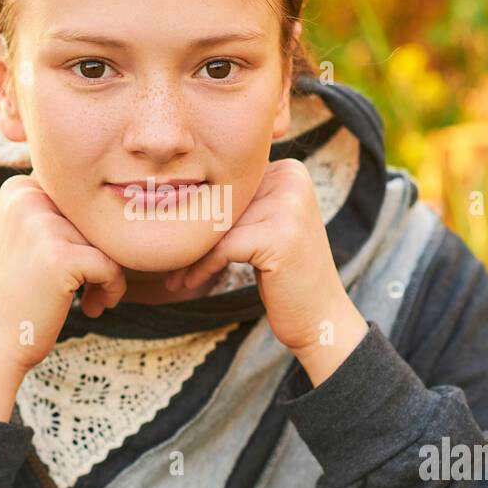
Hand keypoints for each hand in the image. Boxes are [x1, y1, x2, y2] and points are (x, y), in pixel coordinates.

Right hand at [0, 171, 127, 373]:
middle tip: (91, 287)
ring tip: (91, 299)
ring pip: (106, 240)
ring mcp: (41, 225)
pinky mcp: (60, 256)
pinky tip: (94, 308)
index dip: (87, 231)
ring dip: (107, 273)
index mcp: (17, 189)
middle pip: (94, 217)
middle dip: (100, 252)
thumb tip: (116, 194)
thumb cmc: (18, 294)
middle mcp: (26, 198)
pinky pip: (111, 265)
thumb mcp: (24, 237)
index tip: (80, 264)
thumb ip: (55, 211)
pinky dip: (113, 288)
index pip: (79, 197)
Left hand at [164, 158, 367, 382]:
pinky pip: (221, 248)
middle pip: (224, 203)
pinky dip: (201, 267)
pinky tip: (189, 283)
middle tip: (167, 259)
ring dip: (191, 255)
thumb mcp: (268, 225)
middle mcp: (292, 181)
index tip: (174, 231)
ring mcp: (288, 207)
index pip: (230, 182)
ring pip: (218, 225)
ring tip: (174, 276)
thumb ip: (241, 200)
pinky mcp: (277, 236)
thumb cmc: (285, 273)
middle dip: (193, 234)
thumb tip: (181, 184)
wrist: (320, 317)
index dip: (202, 209)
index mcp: (290, 170)